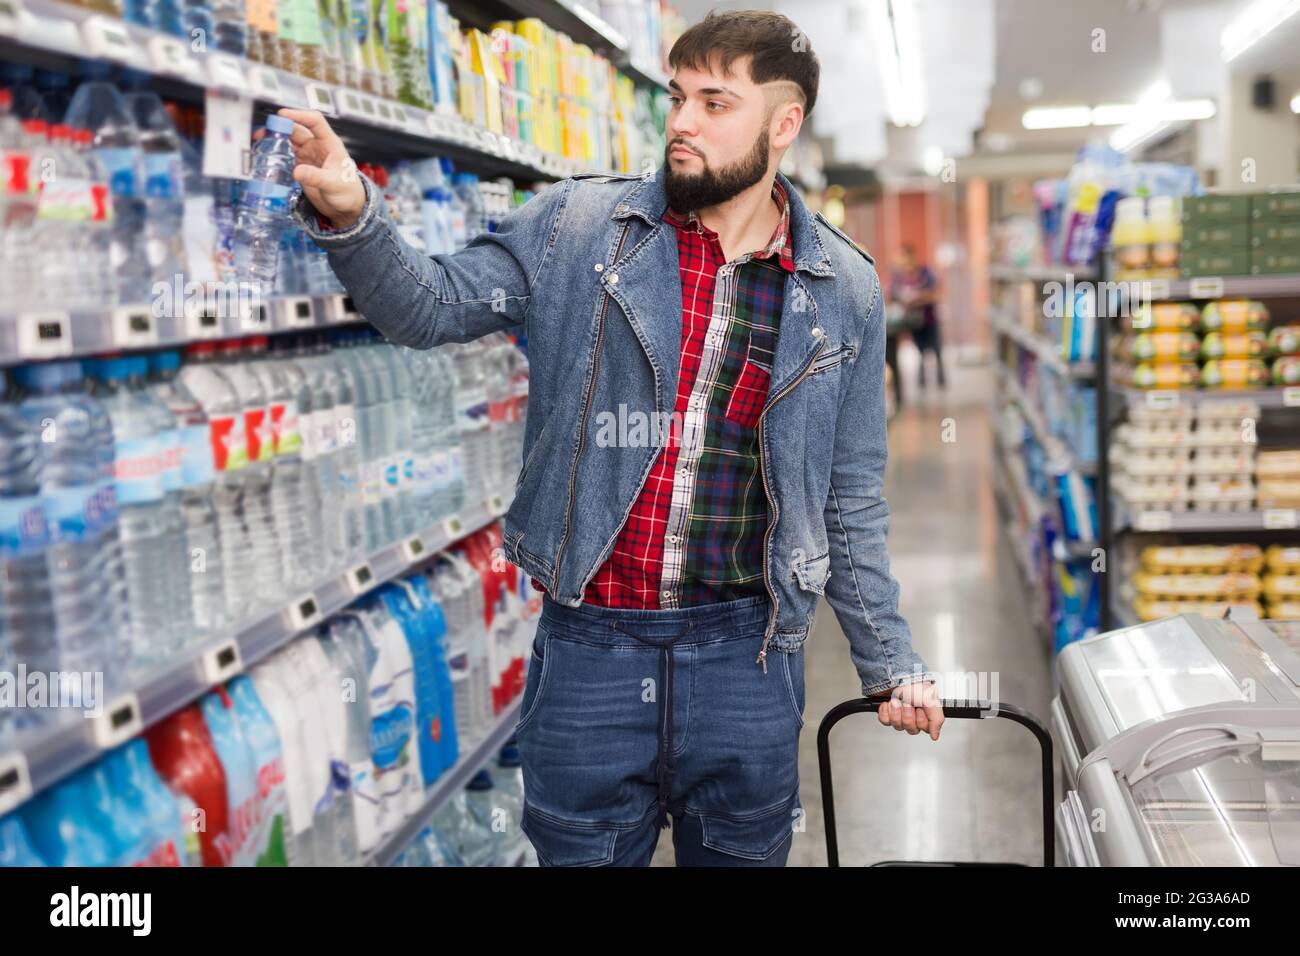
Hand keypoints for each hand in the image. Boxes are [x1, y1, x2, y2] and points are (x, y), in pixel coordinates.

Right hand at [276, 108, 365, 229]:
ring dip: (275, 140)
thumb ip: (316, 177)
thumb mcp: (334, 184)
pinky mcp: (300, 167)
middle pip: (296, 131)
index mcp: (329, 143)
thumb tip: (297, 172)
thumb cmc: (348, 192)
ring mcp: (308, 156)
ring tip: (260, 142)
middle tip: (264, 131)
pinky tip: (265, 156)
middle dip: (280, 128)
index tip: (283, 114)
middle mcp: (317, 146)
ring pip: (288, 142)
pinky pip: (285, 157)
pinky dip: (275, 155)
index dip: (299, 115)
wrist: (346, 208)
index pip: (315, 122)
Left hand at [876, 680, 943, 739]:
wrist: (897, 675)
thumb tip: (935, 735)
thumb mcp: (931, 700)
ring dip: (897, 711)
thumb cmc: (914, 684)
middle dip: (908, 714)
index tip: (920, 709)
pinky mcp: (887, 714)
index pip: (923, 729)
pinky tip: (889, 703)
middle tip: (907, 703)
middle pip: (911, 729)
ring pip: (897, 725)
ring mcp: (900, 716)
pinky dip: (886, 711)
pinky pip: (885, 720)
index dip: (921, 720)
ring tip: (897, 701)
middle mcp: (913, 717)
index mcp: (925, 715)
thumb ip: (937, 719)